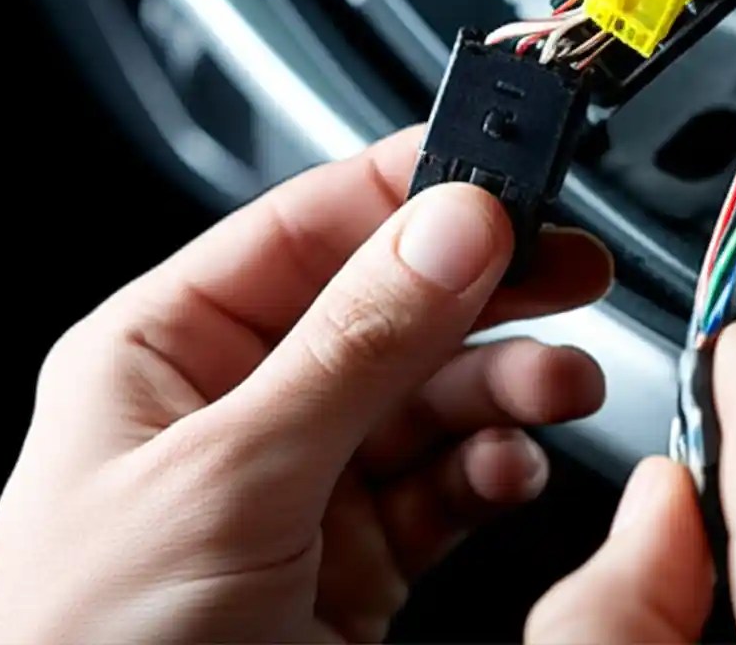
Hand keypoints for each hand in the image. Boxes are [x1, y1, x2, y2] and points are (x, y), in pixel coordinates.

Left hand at [0, 126, 612, 642]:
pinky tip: (511, 470)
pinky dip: (491, 473)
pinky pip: (446, 488)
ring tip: (561, 385)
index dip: (408, 192)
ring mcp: (306, 487)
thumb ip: (351, 349)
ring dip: (505, 387)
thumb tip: (450, 228)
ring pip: (432, 400)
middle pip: (388, 310)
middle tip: (569, 270)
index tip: (504, 174)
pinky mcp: (359, 561)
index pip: (305, 230)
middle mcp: (241, 409)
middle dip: (481, 291)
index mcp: (167, 354)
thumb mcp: (228, 479)